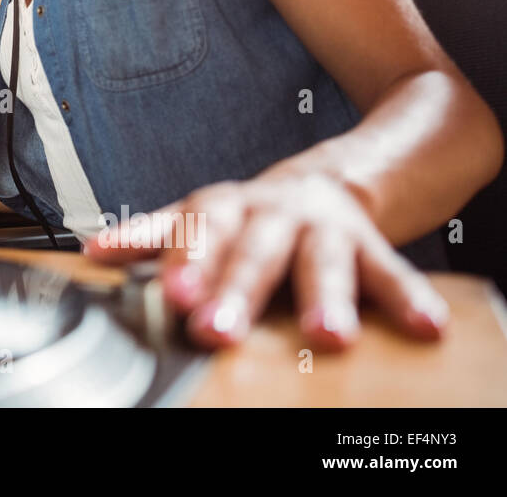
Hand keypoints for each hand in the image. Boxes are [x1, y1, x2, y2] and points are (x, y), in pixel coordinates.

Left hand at [82, 170, 449, 350]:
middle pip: (251, 252)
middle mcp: (270, 214)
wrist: (324, 183)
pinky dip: (408, 298)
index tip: (171, 294)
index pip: (196, 232)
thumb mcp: (198, 220)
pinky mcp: (369, 245)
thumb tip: (95, 252)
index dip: (183, 261)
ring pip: (321, 261)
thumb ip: (153, 239)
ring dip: (325, 297)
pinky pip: (391, 272)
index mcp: (221, 208)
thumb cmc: (246, 218)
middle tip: (220, 329)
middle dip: (236, 291)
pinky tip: (424, 325)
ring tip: (328, 335)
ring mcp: (321, 228)